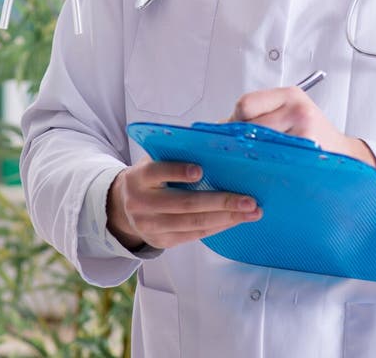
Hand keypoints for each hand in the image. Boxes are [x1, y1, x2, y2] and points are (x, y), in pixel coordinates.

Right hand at [106, 158, 262, 250]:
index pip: (158, 171)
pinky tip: (236, 220)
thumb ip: (182, 150)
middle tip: (248, 200)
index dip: (178, 171)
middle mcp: (142, 203)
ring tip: (251, 212)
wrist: (124, 207)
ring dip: (226, 218)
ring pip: (193, 223)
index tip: (200, 170)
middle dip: (220, 201)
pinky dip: (218, 226)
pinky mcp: (162, 241)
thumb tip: (222, 132)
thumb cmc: (152, 176)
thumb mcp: (157, 158)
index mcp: (140, 176)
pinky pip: (194, 235)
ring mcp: (150, 225)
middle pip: (184, 203)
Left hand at [227, 86, 375, 167]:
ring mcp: (302, 133)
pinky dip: (263, 167)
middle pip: (248, 126)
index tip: (236, 131)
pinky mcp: (304, 155)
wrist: (343, 156)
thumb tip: (219, 127)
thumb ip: (259, 114)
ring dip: (249, 155)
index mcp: (290, 95)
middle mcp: (297, 110)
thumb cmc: (313, 135)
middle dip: (239, 140)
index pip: (246, 104)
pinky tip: (265, 169)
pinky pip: (270, 163)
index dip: (236, 120)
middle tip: (240, 151)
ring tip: (255, 160)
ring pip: (256, 146)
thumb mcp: (290, 112)